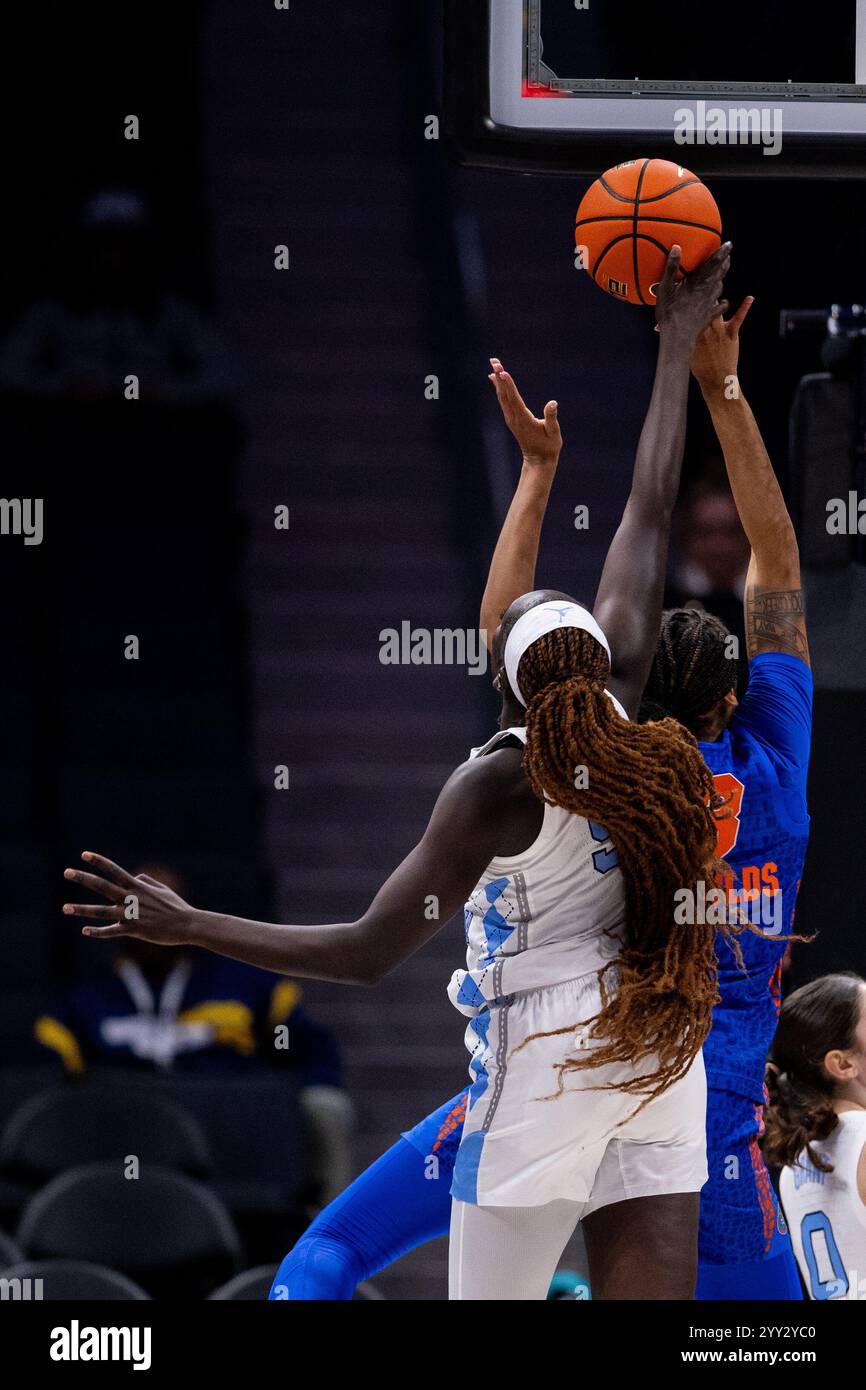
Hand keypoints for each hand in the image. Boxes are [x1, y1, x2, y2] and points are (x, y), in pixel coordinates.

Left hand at [63, 852, 195, 945]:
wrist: (187, 924)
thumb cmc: (175, 906)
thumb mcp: (163, 889)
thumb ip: (147, 881)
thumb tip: (135, 876)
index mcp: (137, 886)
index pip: (114, 870)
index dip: (99, 861)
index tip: (84, 855)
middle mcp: (131, 898)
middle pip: (102, 886)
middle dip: (83, 878)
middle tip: (67, 872)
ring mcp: (131, 914)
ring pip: (101, 911)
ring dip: (82, 909)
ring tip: (65, 908)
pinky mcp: (134, 930)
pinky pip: (112, 931)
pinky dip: (98, 932)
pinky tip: (85, 930)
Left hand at [488, 358, 561, 467]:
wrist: (538, 461)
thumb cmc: (548, 447)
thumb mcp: (554, 433)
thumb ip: (552, 418)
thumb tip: (553, 403)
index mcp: (524, 419)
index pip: (514, 399)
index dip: (508, 385)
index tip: (502, 372)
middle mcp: (514, 418)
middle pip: (504, 394)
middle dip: (499, 377)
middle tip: (494, 360)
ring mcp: (511, 419)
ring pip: (502, 396)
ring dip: (498, 380)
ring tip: (494, 364)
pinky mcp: (511, 419)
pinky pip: (503, 400)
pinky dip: (499, 388)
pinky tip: (496, 379)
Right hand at [654, 242, 731, 344]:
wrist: (678, 335)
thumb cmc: (669, 312)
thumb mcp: (665, 288)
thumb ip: (671, 267)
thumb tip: (677, 247)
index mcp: (697, 281)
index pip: (713, 263)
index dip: (722, 252)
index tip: (729, 244)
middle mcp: (707, 290)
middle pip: (721, 273)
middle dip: (725, 264)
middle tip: (727, 257)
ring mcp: (710, 303)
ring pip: (720, 287)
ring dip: (722, 280)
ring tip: (721, 276)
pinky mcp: (710, 315)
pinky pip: (721, 307)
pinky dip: (723, 303)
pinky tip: (723, 302)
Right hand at [690, 296, 753, 390]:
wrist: (717, 380)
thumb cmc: (702, 369)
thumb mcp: (687, 353)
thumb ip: (682, 339)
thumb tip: (666, 331)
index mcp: (693, 335)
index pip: (689, 315)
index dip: (686, 306)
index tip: (684, 297)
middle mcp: (706, 330)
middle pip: (703, 308)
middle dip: (701, 298)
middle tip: (699, 289)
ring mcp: (719, 331)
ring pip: (717, 309)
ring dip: (717, 300)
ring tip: (714, 289)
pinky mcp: (731, 333)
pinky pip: (739, 317)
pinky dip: (745, 307)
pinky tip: (750, 298)